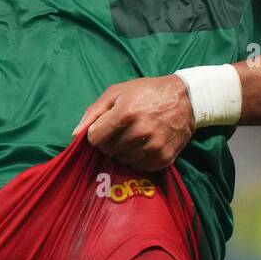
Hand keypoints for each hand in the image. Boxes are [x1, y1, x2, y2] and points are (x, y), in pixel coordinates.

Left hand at [72, 76, 194, 171]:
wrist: (185, 99)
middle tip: (122, 130)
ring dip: (124, 151)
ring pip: (123, 160)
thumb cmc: (147, 92)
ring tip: (135, 136)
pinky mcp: (164, 157)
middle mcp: (140, 131)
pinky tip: (145, 144)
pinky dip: (138, 159)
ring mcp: (154, 146)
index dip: (96, 134)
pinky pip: (139, 167)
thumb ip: (93, 112)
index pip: (95, 139)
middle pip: (108, 150)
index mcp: (125, 113)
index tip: (104, 128)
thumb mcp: (117, 92)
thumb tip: (75, 135)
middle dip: (110, 142)